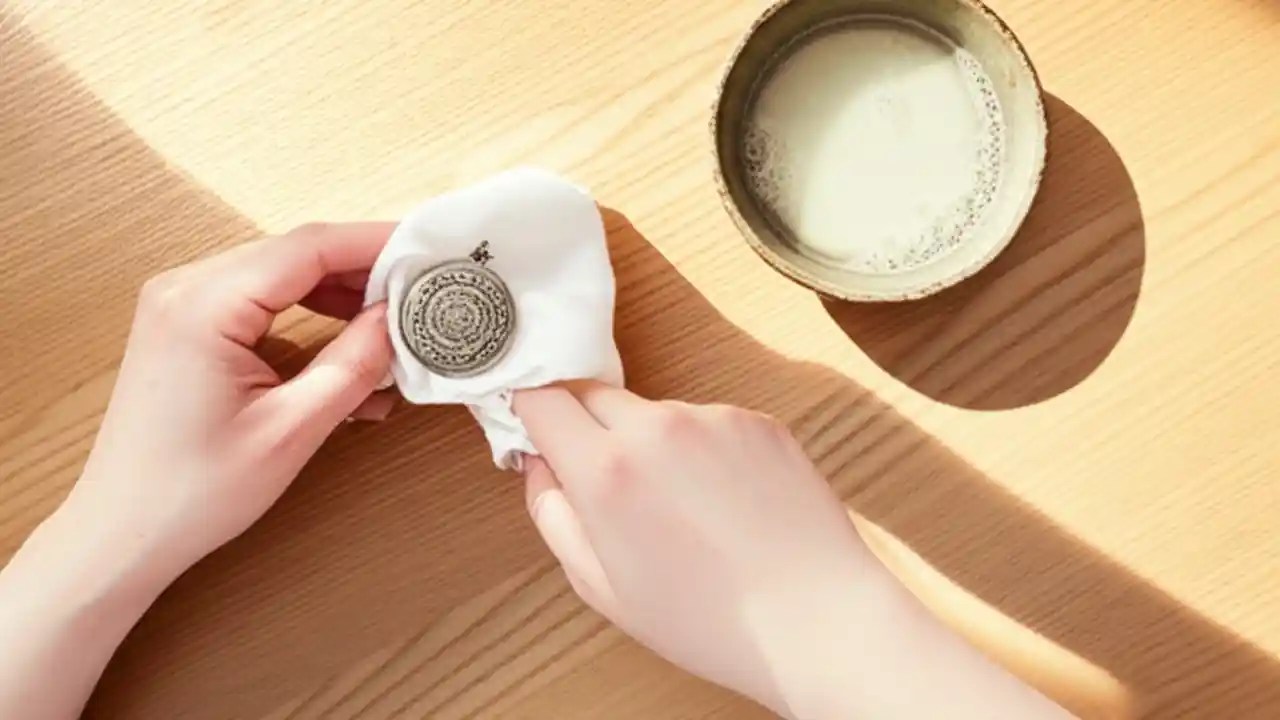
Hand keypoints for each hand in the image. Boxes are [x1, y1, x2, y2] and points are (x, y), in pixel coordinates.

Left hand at [71, 222, 396, 574]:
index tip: (431, 249)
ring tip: (397, 324)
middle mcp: (185, 287)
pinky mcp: (187, 327)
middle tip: (426, 288)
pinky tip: (350, 349)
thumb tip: (398, 317)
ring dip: (340, 296)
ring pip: (282, 276)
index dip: (376, 243)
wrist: (121, 533)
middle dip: (364, 270)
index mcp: (204, 305)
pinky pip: (261, 302)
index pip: (308, 248)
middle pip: (295, 254)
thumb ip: (352, 364)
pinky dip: (309, 317)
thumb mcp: (291, 430)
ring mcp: (181, 304)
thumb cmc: (195, 492)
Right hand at [513, 382, 1068, 718]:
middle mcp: (656, 427)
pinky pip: (706, 421)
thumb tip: (540, 465)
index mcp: (606, 470)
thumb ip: (553, 515)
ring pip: (652, 411)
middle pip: (591, 393)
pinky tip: (726, 502)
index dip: (531, 413)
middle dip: (585, 426)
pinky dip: (702, 449)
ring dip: (649, 442)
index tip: (536, 432)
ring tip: (683, 509)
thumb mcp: (601, 587)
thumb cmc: (706, 621)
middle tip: (608, 483)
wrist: (816, 618)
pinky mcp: (757, 420)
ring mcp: (712, 418)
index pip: (540, 396)